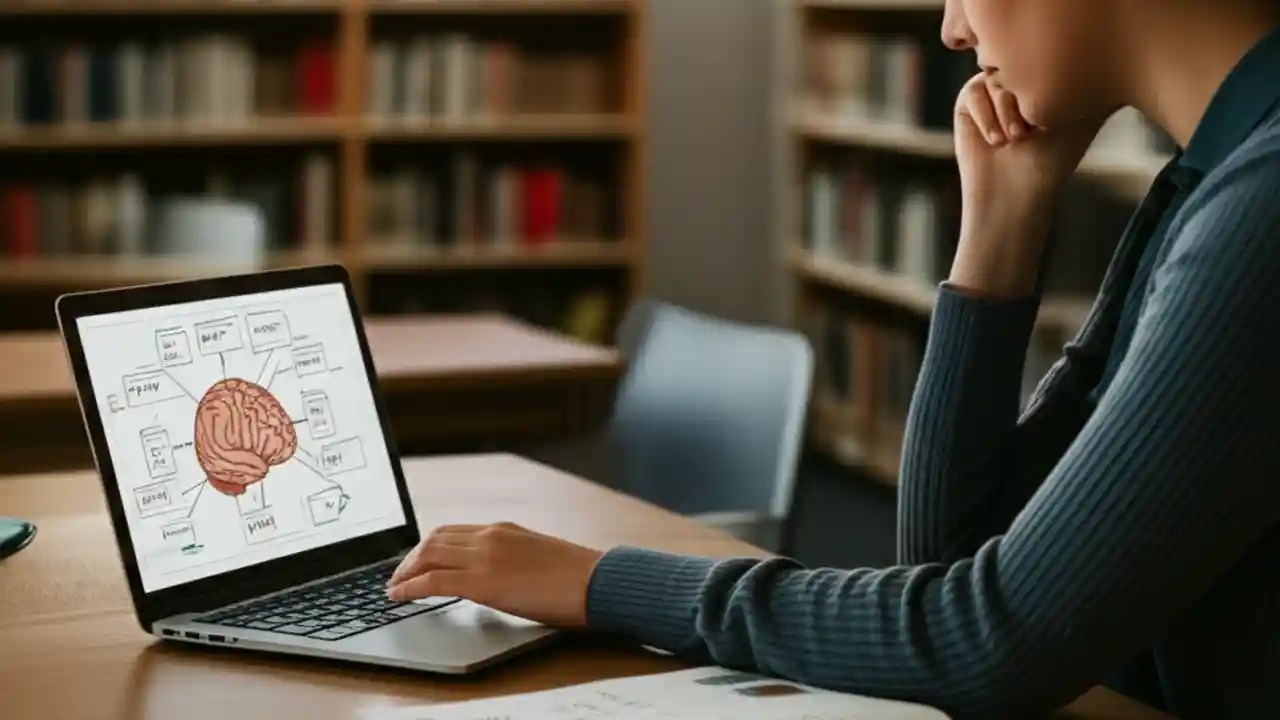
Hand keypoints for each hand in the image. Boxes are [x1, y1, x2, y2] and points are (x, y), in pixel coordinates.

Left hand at [386, 522, 604, 627]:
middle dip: (410, 557)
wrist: (594, 582)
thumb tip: (496, 575)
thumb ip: (511, 559)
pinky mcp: (482, 582)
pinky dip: (410, 587)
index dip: (427, 546)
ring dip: (405, 571)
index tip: (416, 559)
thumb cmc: (575, 576)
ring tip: (394, 587)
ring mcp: (484, 556)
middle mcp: (489, 536)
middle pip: (433, 539)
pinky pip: (433, 581)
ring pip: (427, 555)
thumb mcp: (537, 556)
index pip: (452, 531)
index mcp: (503, 529)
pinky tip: (399, 596)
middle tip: (398, 574)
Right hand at [950, 73, 1111, 296]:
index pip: (1047, 61)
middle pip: (1018, 67)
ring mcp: (992, 91)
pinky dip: (986, 117)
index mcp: (1047, 83)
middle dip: (1023, 101)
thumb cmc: (1049, 162)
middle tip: (1029, 133)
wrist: (1013, 193)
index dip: (1049, 90)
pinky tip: (995, 141)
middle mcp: (1019, 84)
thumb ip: (1078, 82)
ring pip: (995, 79)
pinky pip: (973, 92)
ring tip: (1013, 139)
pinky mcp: (967, 104)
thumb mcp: (1076, 118)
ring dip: (1005, 111)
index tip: (1055, 124)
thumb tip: (1076, 62)